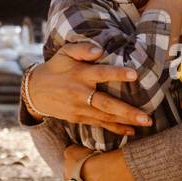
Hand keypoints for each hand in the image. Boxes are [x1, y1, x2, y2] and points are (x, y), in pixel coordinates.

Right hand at [28, 41, 151, 135]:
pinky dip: (115, 129)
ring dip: (126, 121)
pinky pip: (100, 124)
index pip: (101, 73)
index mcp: (80, 74)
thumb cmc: (56, 68)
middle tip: (146, 117)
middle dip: (127, 111)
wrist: (35, 91)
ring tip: (145, 123)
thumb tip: (99, 49)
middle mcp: (81, 93)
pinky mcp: (79, 118)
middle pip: (106, 103)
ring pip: (106, 117)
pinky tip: (131, 131)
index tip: (134, 74)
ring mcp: (80, 108)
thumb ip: (82, 48)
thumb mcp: (65, 53)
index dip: (117, 74)